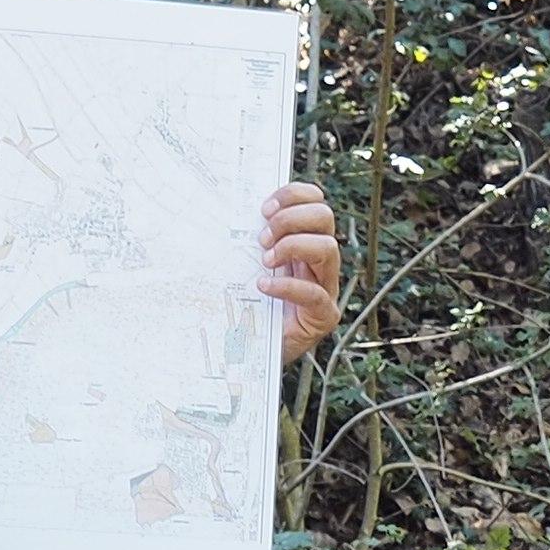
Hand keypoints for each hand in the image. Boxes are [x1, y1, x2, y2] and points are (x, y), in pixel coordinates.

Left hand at [258, 182, 343, 359]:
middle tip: (263, 237)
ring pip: (328, 248)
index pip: (314, 201)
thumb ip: (246, 240)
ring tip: (265, 260)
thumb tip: (222, 209)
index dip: (293, 195)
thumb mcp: (244, 264)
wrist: (250, 353)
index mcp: (303, 239)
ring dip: (293, 247)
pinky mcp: (323, 316)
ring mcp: (325, 287)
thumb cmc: (246, 305)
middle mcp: (319, 260)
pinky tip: (263, 286)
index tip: (264, 208)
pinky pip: (314, 293)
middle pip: (325, 217)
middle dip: (291, 220)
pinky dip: (287, 286)